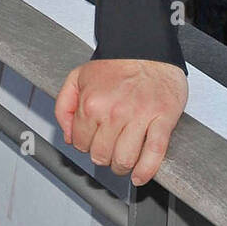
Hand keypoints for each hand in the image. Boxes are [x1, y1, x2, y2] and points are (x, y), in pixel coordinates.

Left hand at [54, 59, 187, 185]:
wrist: (144, 50)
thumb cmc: (113, 64)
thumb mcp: (76, 78)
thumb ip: (64, 106)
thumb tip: (67, 134)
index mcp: (91, 104)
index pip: (80, 142)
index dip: (83, 145)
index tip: (89, 142)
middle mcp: (113, 113)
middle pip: (101, 154)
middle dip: (100, 157)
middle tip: (105, 153)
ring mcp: (139, 118)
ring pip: (125, 159)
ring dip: (120, 166)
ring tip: (120, 162)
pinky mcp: (162, 121)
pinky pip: (154, 153)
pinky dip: (146, 170)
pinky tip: (139, 176)